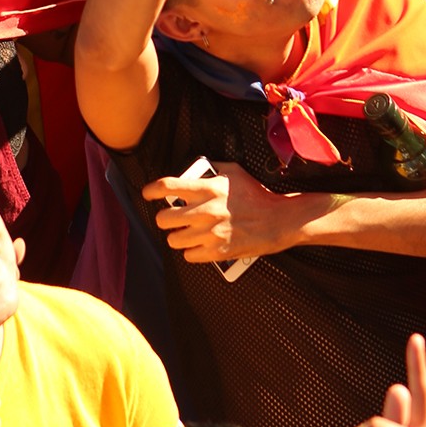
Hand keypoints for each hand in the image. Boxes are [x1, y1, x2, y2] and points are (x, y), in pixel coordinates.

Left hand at [144, 160, 293, 260]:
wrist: (278, 220)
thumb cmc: (257, 195)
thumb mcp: (234, 172)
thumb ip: (211, 171)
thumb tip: (194, 172)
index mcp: (207, 188)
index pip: (167, 187)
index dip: (151, 190)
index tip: (147, 193)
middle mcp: (205, 211)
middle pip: (163, 218)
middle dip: (165, 217)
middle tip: (172, 217)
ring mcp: (210, 233)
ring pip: (173, 240)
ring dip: (177, 236)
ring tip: (186, 232)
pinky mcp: (217, 252)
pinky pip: (188, 255)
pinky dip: (192, 251)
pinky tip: (199, 244)